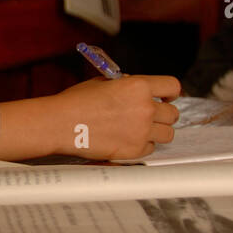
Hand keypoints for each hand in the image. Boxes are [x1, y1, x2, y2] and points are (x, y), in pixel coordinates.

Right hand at [51, 75, 180, 159]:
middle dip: (163, 114)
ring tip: (139, 130)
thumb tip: (136, 90)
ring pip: (168, 133)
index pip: (172, 86)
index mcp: (138, 86)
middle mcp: (145, 108)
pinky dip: (142, 145)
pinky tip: (127, 139)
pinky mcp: (135, 150)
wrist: (59, 124)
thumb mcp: (102, 82)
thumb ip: (125, 85)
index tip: (167, 97)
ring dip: (156, 131)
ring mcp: (142, 131)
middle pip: (173, 113)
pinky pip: (151, 148)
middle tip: (149, 116)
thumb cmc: (75, 102)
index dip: (171, 92)